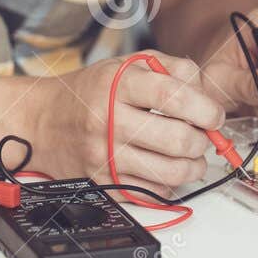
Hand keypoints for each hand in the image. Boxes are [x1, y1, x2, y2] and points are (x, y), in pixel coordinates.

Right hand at [32, 52, 224, 196]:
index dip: (204, 109)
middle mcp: (108, 119)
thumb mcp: (128, 64)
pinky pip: (151, 193)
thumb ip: (173, 70)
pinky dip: (168, 184)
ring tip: (192, 157)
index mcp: (118, 83)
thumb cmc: (91, 91)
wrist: (43, 120)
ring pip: (168, 172)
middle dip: (202, 141)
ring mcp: (103, 155)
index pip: (172, 96)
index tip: (214, 116)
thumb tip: (208, 95)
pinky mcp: (102, 182)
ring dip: (193, 167)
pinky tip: (165, 168)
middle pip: (175, 139)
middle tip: (203, 136)